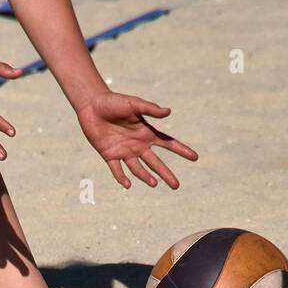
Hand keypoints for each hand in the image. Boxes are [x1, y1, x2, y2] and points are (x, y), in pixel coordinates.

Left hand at [77, 91, 197, 188]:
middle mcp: (138, 145)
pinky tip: (127, 184)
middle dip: (165, 173)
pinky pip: (117, 169)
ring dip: (146, 177)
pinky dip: (121, 177)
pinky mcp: (109, 155)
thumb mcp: (134, 104)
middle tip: (176, 186)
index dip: (181, 150)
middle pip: (155, 162)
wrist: (92, 105)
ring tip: (154, 184)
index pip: (168, 144)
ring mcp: (124, 151)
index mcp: (146, 133)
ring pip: (137, 169)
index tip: (195, 157)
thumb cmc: (114, 102)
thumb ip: (150, 109)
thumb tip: (168, 112)